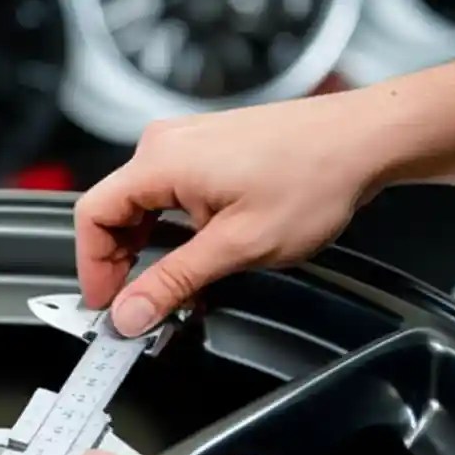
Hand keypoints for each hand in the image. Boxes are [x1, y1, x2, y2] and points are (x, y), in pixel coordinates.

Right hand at [74, 89, 419, 336]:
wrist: (362, 142)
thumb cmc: (314, 177)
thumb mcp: (238, 247)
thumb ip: (175, 283)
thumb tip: (130, 312)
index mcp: (161, 161)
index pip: (92, 217)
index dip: (92, 269)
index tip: (107, 306)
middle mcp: (165, 145)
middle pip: (114, 213)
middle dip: (121, 266)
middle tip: (140, 309)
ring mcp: (186, 144)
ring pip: (142, 207)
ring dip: (149, 252)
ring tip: (175, 290)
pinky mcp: (207, 151)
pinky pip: (168, 196)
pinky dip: (171, 232)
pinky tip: (195, 259)